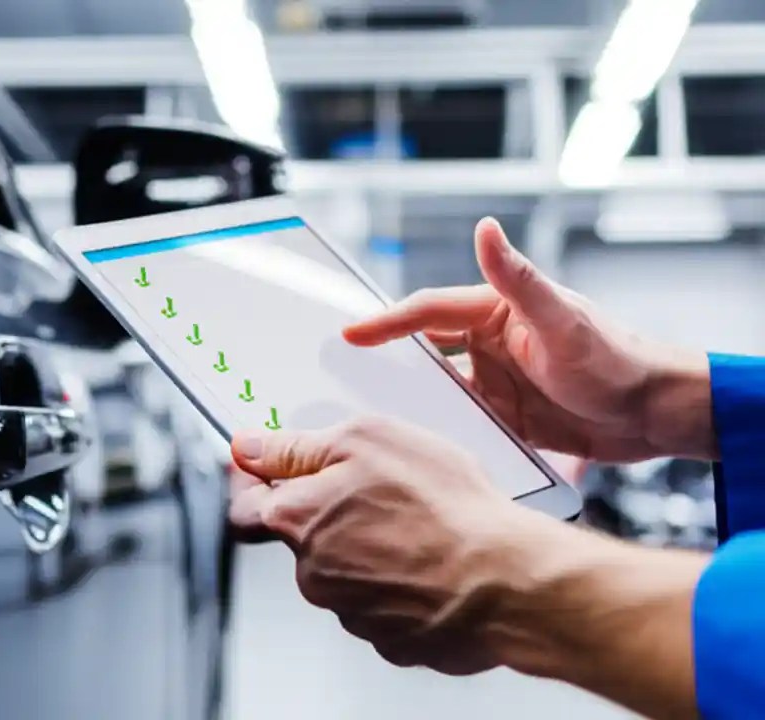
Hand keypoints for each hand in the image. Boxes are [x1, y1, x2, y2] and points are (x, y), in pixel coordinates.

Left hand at [229, 419, 705, 718]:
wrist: (505, 582)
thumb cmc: (444, 509)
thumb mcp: (366, 439)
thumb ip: (297, 446)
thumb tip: (252, 448)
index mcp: (297, 517)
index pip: (243, 503)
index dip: (253, 481)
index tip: (266, 468)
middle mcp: (313, 570)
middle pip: (304, 536)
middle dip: (332, 513)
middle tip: (381, 491)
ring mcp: (350, 609)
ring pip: (346, 571)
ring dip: (372, 547)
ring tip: (421, 525)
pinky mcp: (389, 637)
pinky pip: (384, 602)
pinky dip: (401, 582)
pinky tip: (432, 560)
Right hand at [342, 218, 712, 462]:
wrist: (654, 414)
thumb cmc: (618, 358)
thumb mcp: (563, 320)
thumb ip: (519, 277)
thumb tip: (485, 227)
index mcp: (495, 311)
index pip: (427, 312)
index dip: (386, 322)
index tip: (350, 334)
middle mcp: (487, 342)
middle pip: (421, 348)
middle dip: (383, 356)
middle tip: (338, 371)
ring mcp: (493, 380)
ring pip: (434, 386)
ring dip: (406, 396)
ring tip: (366, 412)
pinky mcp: (502, 416)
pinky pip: (456, 419)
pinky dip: (435, 427)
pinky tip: (415, 442)